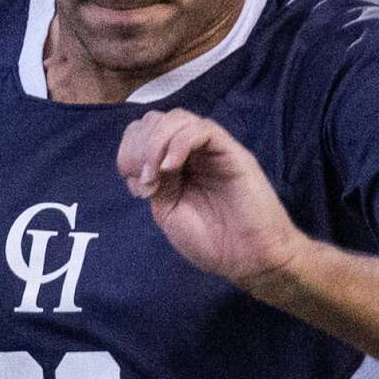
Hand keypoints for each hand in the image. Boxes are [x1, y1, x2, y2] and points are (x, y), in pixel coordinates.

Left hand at [118, 107, 305, 291]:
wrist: (248, 259)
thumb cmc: (212, 241)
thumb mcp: (169, 212)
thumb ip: (156, 184)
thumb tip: (143, 166)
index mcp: (175, 165)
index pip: (144, 134)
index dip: (129, 151)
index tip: (135, 185)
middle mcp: (193, 152)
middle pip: (156, 120)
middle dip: (139, 146)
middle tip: (143, 180)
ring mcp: (212, 150)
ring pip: (177, 118)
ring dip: (156, 143)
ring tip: (154, 176)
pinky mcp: (231, 152)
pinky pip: (202, 129)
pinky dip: (179, 142)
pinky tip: (170, 167)